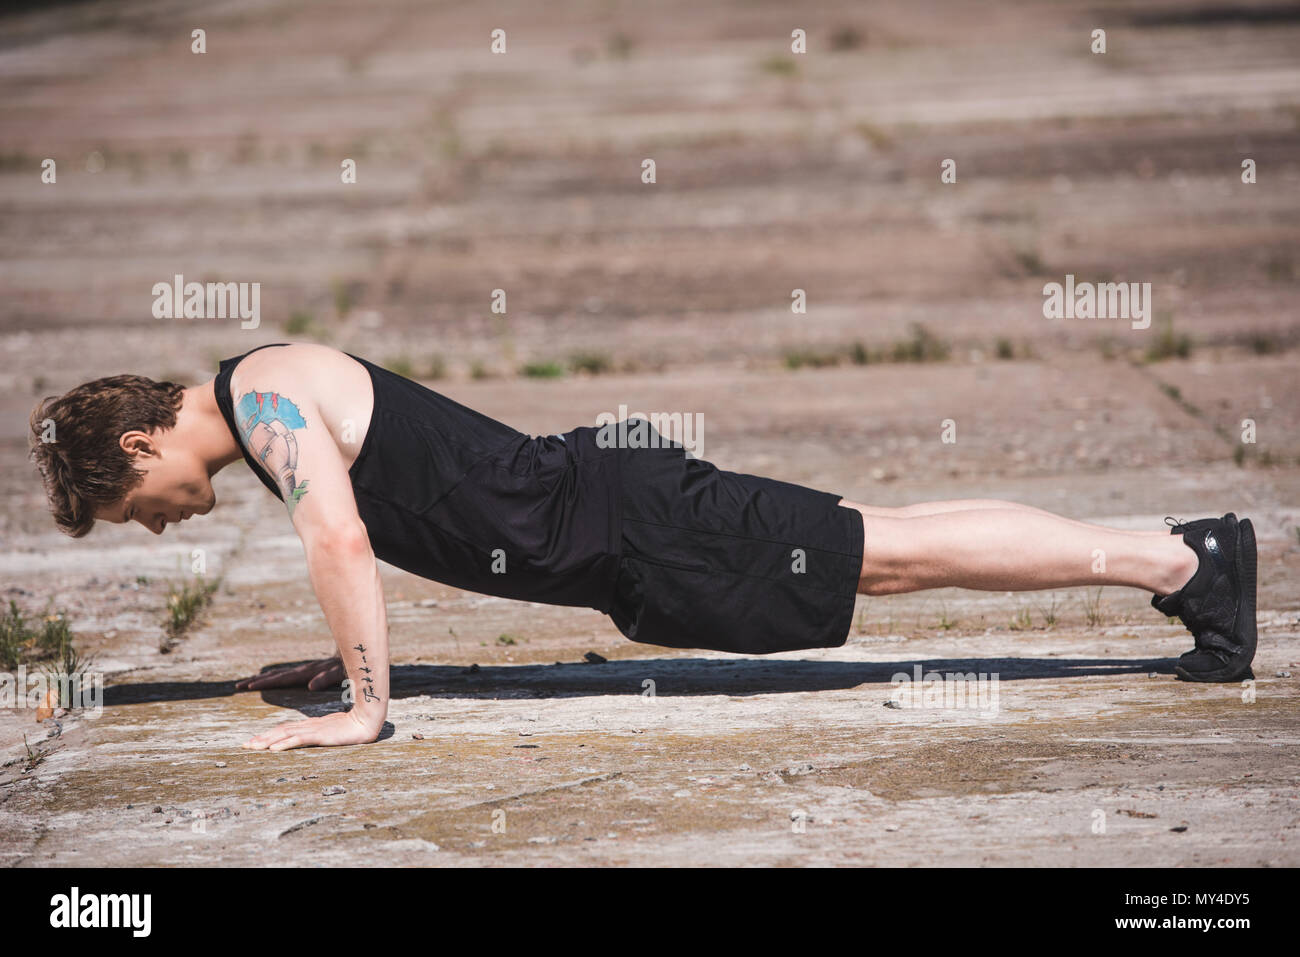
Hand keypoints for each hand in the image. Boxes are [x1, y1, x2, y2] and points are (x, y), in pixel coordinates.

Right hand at [235, 657, 344, 690]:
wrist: (356, 648)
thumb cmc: (349, 665)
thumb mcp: (339, 673)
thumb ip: (326, 678)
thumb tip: (310, 686)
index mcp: (308, 672)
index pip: (282, 678)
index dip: (266, 683)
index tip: (249, 686)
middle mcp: (304, 669)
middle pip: (277, 675)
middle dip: (258, 681)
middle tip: (238, 686)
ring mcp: (305, 668)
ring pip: (280, 674)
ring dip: (263, 679)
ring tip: (245, 684)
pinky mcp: (309, 670)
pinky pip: (287, 674)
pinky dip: (275, 677)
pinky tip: (267, 680)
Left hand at [241, 709, 381, 750]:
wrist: (369, 719)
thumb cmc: (356, 725)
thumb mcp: (335, 730)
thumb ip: (324, 732)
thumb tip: (317, 736)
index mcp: (312, 725)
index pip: (286, 729)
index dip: (269, 734)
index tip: (255, 741)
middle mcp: (310, 726)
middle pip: (281, 731)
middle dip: (262, 738)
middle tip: (244, 745)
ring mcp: (314, 729)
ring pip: (285, 734)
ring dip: (267, 741)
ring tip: (252, 747)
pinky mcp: (320, 735)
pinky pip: (298, 740)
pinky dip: (284, 744)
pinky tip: (273, 749)